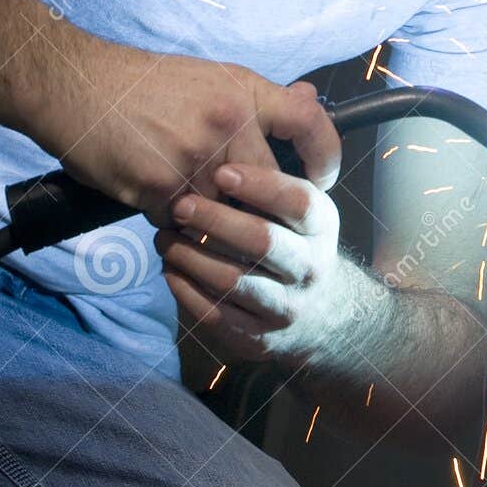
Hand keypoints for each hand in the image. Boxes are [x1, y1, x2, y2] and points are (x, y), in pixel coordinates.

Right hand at [46, 42, 340, 223]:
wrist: (73, 85)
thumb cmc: (141, 84)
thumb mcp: (209, 76)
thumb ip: (259, 99)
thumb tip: (309, 100)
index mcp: (244, 92)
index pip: (309, 124)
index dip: (326, 158)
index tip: (321, 182)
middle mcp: (228, 122)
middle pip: (269, 189)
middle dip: (256, 211)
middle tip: (244, 217)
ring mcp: (196, 157)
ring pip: (226, 215)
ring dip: (210, 222)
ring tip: (190, 206)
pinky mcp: (163, 187)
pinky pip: (185, 225)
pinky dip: (173, 222)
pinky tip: (155, 200)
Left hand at [155, 163, 347, 362]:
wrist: (321, 316)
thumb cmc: (295, 246)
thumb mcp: (303, 214)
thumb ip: (272, 186)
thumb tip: (219, 148)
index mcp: (321, 228)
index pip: (298, 203)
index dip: (260, 185)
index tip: (221, 171)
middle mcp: (310, 269)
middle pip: (263, 242)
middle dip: (216, 220)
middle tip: (180, 206)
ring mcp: (286, 307)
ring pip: (233, 281)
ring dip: (190, 257)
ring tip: (165, 238)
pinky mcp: (260, 338)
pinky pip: (215, 314)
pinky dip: (186, 290)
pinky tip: (171, 270)